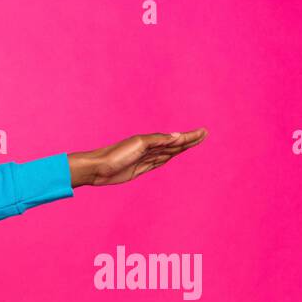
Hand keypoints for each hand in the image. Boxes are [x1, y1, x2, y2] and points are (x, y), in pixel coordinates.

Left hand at [68, 127, 207, 186]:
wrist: (97, 169)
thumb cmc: (115, 155)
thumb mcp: (139, 144)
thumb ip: (158, 140)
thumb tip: (177, 136)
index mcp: (151, 141)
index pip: (176, 139)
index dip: (190, 136)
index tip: (203, 131)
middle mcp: (149, 149)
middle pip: (174, 145)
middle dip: (189, 140)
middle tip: (204, 134)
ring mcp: (144, 159)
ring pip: (167, 154)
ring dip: (180, 148)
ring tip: (192, 143)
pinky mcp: (138, 170)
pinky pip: (157, 163)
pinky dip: (166, 159)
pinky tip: (171, 156)